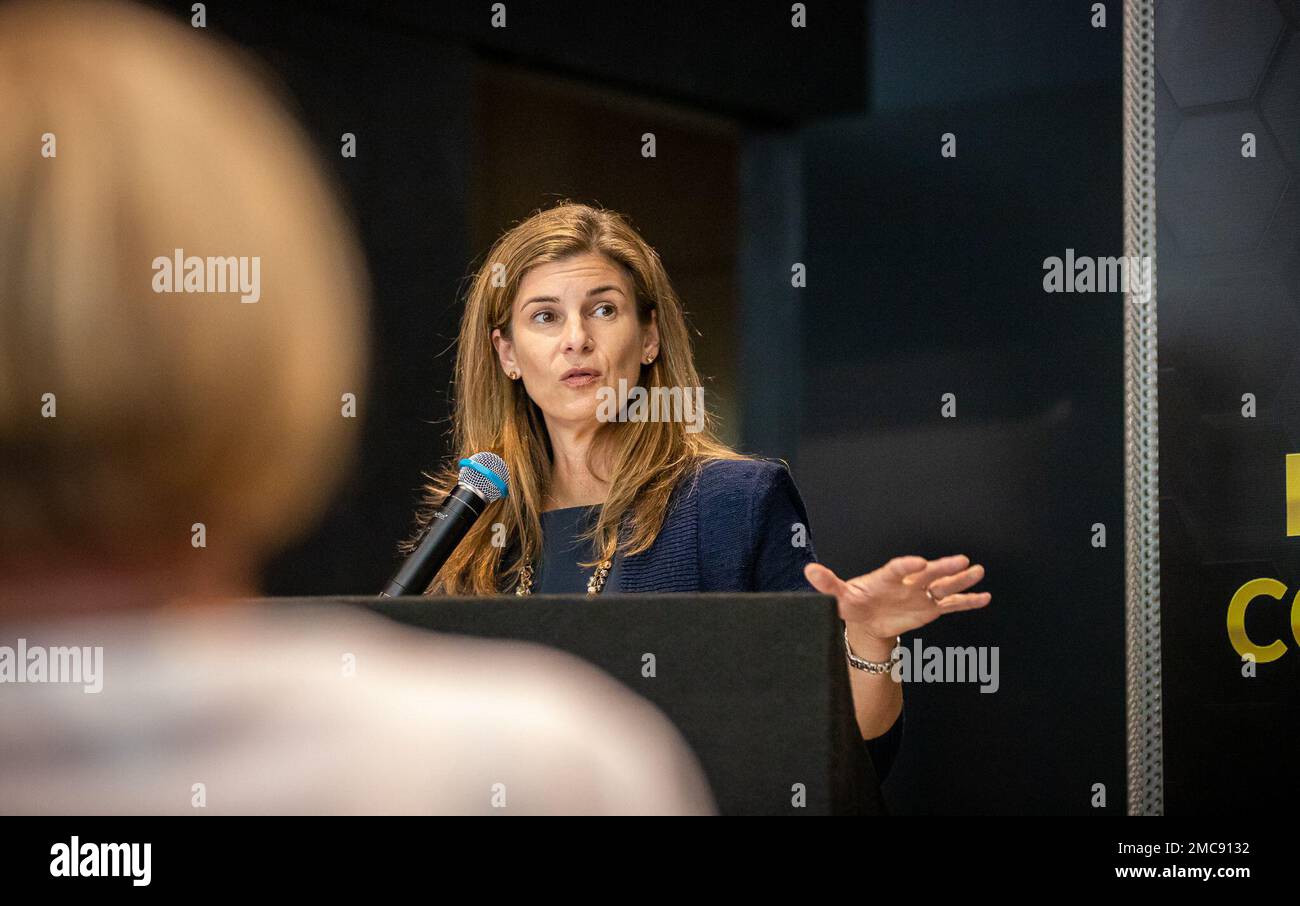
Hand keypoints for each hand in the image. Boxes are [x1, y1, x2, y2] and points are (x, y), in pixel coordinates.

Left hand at [803, 554, 990, 641]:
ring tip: (978, 572)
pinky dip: (967, 602)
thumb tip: (809, 571)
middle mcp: (907, 582)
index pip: (897, 568)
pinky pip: (951, 605)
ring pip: (944, 586)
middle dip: (944, 567)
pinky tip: (984, 597)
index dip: (907, 565)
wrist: (867, 621)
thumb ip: (828, 584)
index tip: (918, 562)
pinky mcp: (929, 608)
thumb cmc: (854, 604)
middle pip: (928, 574)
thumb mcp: (839, 597)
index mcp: (886, 577)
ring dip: (961, 580)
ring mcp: (921, 595)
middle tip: (962, 560)